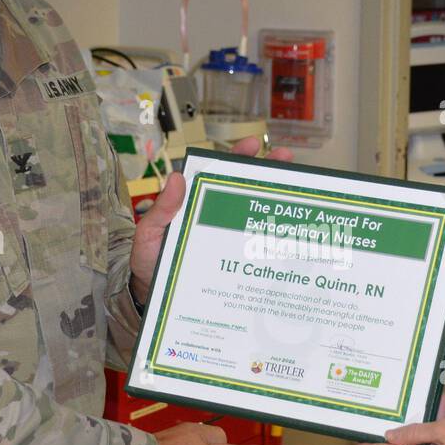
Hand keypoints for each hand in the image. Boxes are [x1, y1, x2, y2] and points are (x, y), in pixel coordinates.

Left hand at [129, 135, 294, 300]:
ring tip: (295, 187)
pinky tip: (290, 235)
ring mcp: (229, 240)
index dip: (237, 158)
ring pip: (255, 216)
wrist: (156, 298)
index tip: (254, 145)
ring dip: (276, 201)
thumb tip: (177, 178)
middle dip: (268, 171)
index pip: (219, 176)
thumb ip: (162, 210)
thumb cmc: (150, 264)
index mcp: (195, 205)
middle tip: (285, 158)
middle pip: (245, 191)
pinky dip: (275, 240)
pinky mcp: (236, 262)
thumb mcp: (150, 235)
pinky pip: (257, 249)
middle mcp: (216, 219)